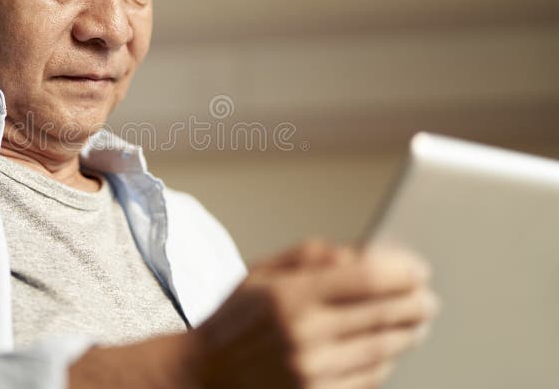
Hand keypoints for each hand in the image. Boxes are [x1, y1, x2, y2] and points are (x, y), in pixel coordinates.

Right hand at [189, 241, 438, 388]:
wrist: (202, 376)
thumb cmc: (232, 321)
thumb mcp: (261, 274)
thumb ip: (308, 257)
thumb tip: (358, 255)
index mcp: (290, 296)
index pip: (367, 279)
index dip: (402, 273)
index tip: (419, 271)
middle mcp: (304, 335)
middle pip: (384, 316)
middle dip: (415, 304)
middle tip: (428, 298)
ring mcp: (312, 372)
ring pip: (382, 350)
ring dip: (407, 334)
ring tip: (416, 323)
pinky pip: (368, 379)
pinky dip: (383, 362)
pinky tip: (385, 350)